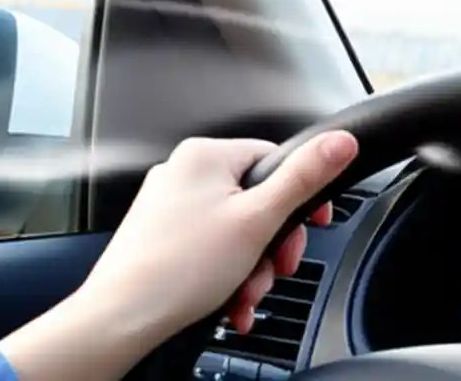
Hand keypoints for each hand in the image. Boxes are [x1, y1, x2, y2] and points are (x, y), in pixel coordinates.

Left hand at [0, 131, 358, 380]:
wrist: (121, 318)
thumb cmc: (179, 269)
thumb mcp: (258, 220)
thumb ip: (303, 179)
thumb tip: (339, 142)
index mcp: (205, 156)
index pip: (274, 160)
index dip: (302, 196)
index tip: (316, 224)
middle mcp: (183, 173)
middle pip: (256, 200)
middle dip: (273, 244)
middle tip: (276, 269)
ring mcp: (168, 207)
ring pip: (235, 231)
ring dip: (252, 267)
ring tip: (245, 293)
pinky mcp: (160, 237)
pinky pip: (209, 249)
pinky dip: (226, 276)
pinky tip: (229, 302)